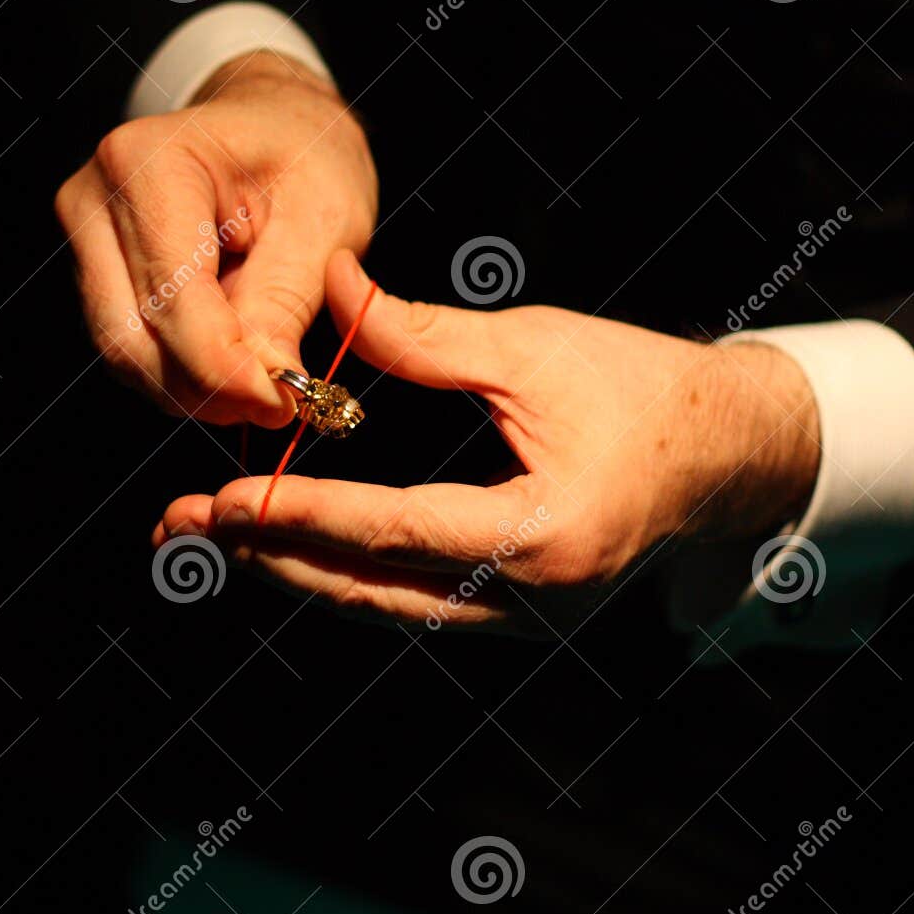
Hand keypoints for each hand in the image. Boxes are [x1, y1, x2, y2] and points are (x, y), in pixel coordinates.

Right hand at [56, 51, 377, 426]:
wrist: (279, 124)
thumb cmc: (307, 155)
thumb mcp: (323, 220)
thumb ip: (284, 306)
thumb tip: (267, 392)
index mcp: (149, 163)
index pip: (174, 299)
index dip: (226, 367)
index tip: (283, 404)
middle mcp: (95, 198)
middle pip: (133, 338)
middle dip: (208, 388)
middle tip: (278, 405)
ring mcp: (85, 235)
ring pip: (126, 354)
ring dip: (196, 388)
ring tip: (264, 381)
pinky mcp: (96, 268)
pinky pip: (131, 346)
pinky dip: (183, 372)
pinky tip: (233, 361)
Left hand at [152, 252, 821, 634]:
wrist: (729, 449)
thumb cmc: (645, 390)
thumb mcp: (533, 349)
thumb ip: (425, 335)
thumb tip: (335, 289)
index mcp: (541, 534)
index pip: (392, 531)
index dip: (300, 515)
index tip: (222, 501)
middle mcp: (529, 602)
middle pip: (369, 589)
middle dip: (270, 555)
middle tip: (184, 528)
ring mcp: (526, 623)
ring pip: (383, 607)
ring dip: (298, 571)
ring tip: (218, 539)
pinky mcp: (519, 618)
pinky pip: (412, 603)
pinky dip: (347, 574)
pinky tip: (294, 548)